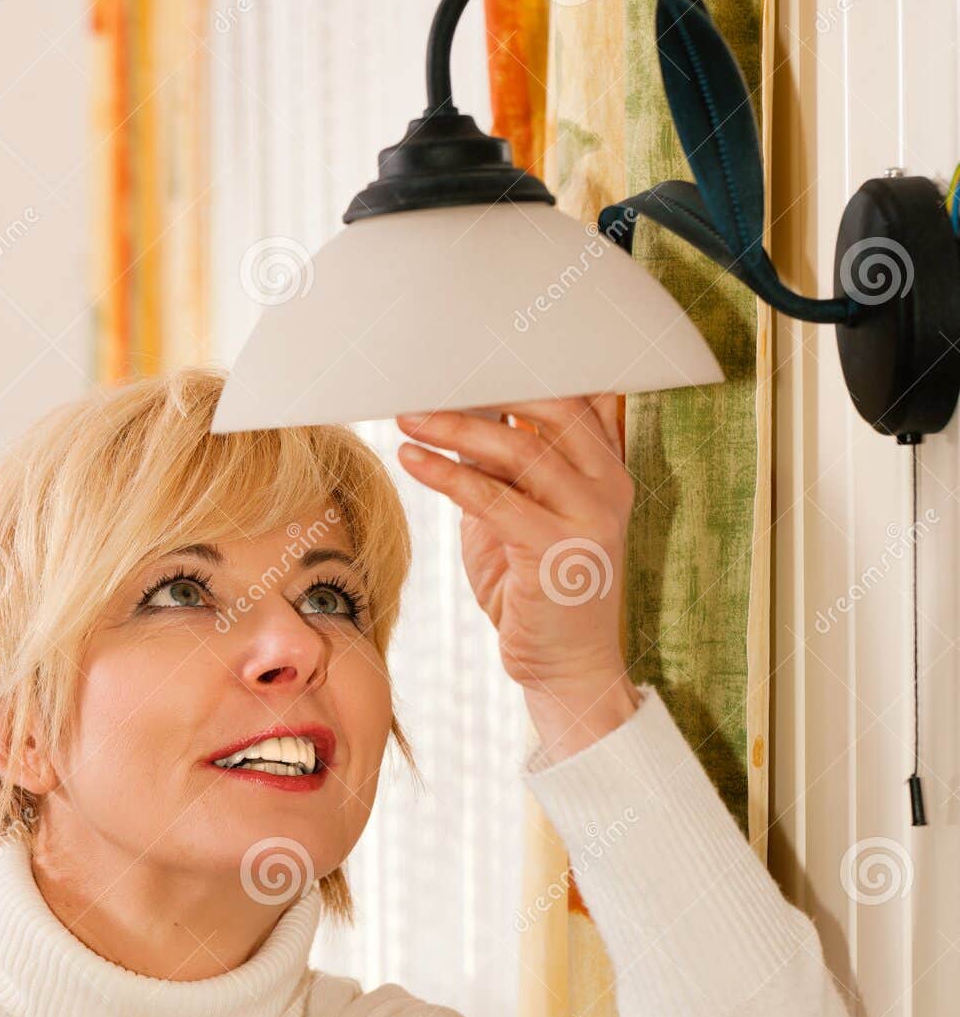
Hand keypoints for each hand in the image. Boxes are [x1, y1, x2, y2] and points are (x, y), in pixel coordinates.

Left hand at [395, 395, 640, 760]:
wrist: (565, 669)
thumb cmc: (538, 591)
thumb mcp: (522, 515)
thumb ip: (507, 465)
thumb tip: (460, 407)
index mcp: (607, 468)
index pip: (574, 394)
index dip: (525, 365)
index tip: (471, 347)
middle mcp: (609, 485)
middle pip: (550, 407)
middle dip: (485, 387)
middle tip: (430, 376)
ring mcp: (589, 518)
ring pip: (517, 449)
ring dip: (453, 428)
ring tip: (407, 416)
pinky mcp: (557, 552)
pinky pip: (492, 498)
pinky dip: (446, 475)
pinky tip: (412, 460)